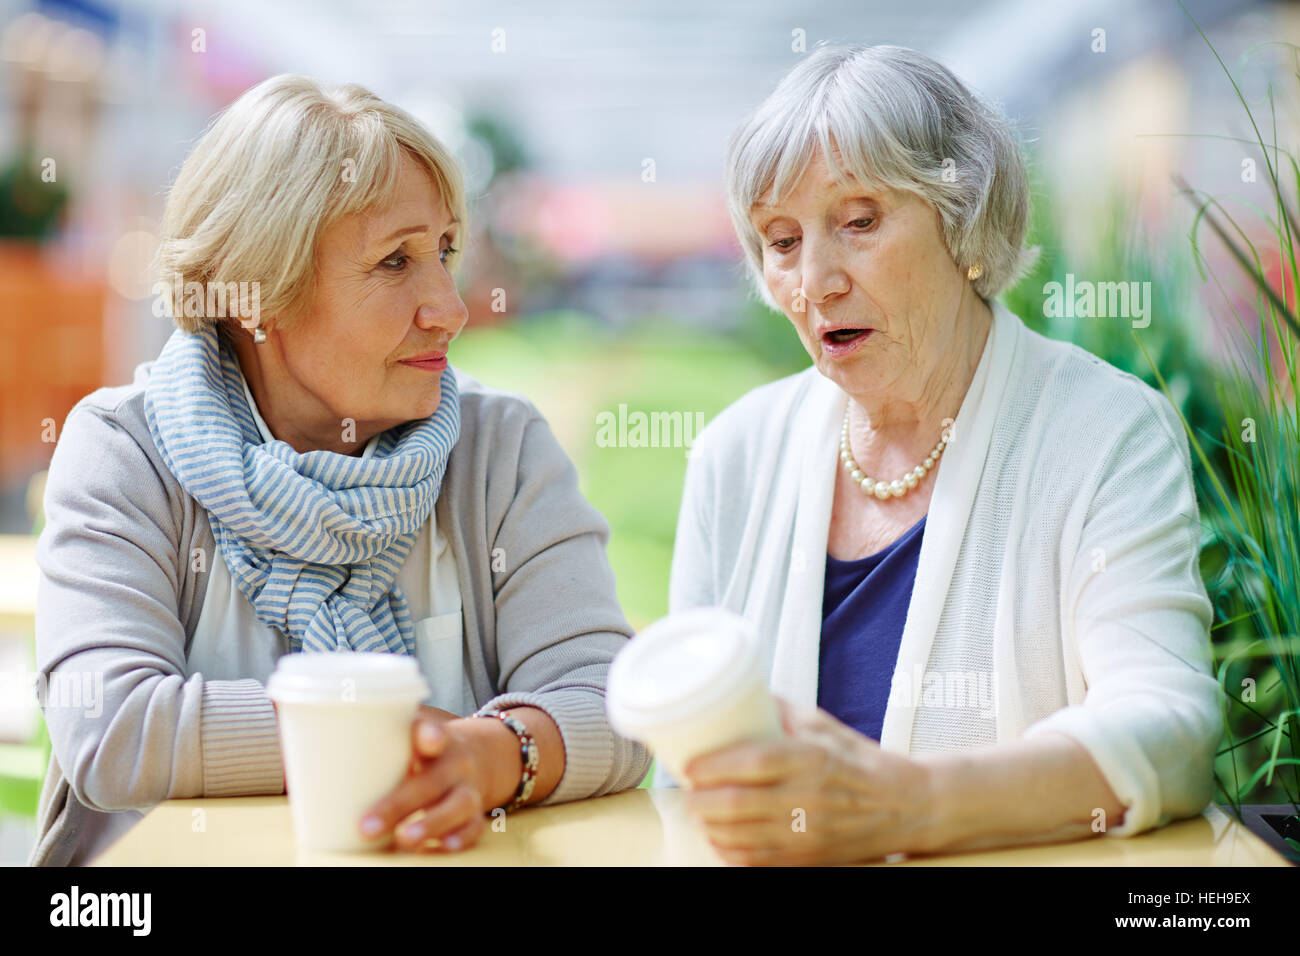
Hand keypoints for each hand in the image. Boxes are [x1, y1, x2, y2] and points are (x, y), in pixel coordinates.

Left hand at [357, 706, 500, 852]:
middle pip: (430, 781)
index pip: (432, 731)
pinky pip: (472, 827)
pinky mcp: (474, 811)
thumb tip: (292, 729)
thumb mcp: (408, 735)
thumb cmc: (426, 751)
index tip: (426, 741)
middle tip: (366, 825)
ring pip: (455, 806)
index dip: (428, 734)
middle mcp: (453, 763)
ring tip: (404, 839)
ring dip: (430, 824)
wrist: (482, 756)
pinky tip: (444, 846)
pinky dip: (460, 837)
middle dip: (400, 804)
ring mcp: (466, 788)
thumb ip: (367, 737)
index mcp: (434, 740)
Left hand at [682, 698, 938, 865]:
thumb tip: (736, 691)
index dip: (714, 766)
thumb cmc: (859, 761)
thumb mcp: (823, 725)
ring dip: (710, 827)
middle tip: (687, 793)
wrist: (906, 807)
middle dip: (700, 802)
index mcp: (812, 758)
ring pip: (742, 837)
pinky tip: (721, 839)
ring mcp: (809, 833)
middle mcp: (809, 797)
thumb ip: (780, 711)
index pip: (753, 763)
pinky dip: (731, 852)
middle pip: (738, 804)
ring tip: (699, 814)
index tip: (690, 766)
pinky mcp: (810, 859)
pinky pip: (757, 862)